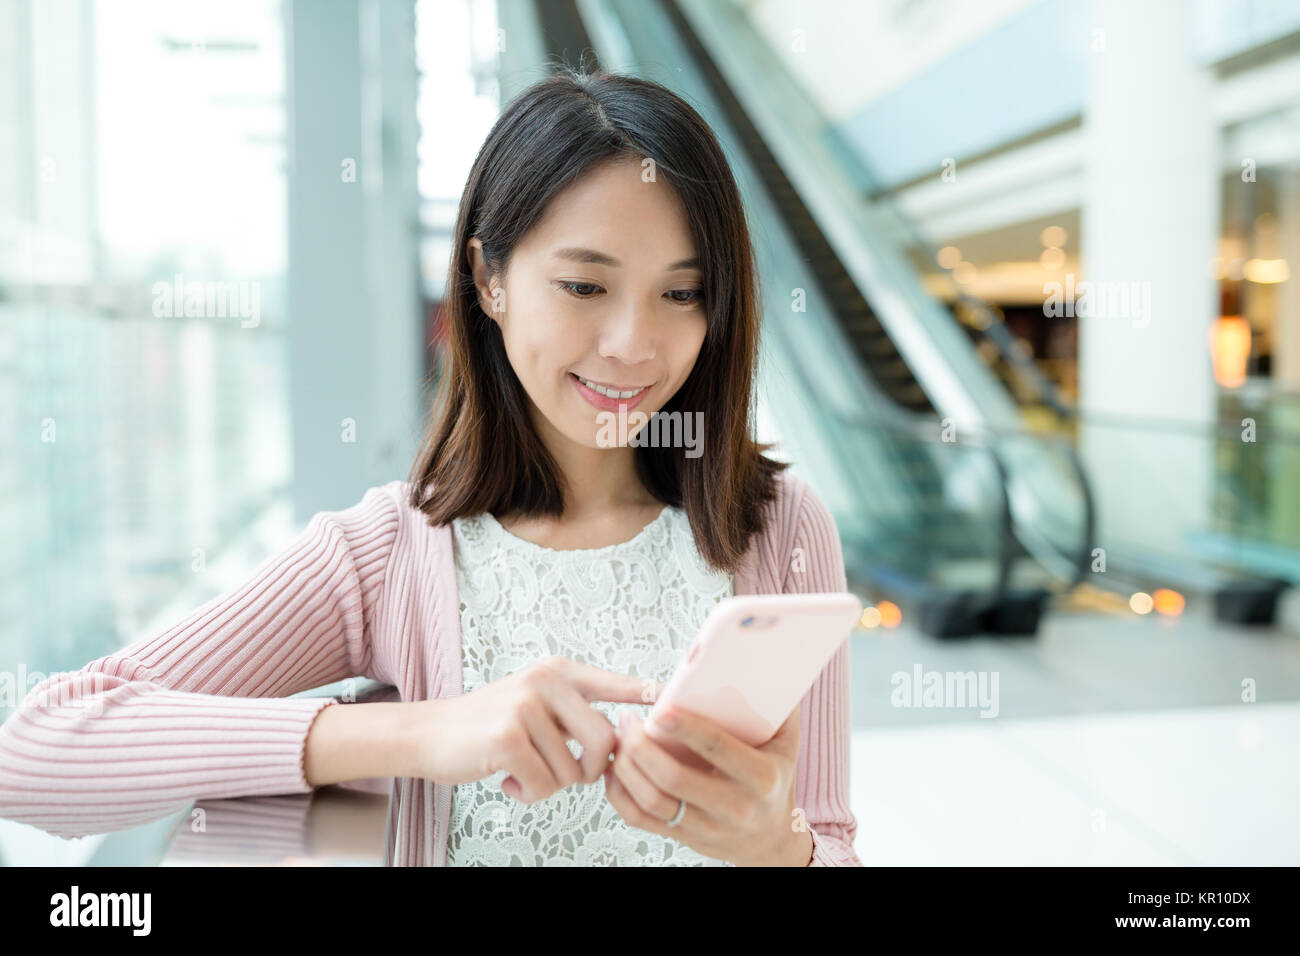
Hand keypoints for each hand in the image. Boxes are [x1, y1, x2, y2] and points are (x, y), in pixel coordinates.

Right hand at [415, 656, 647, 803]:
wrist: (429, 735)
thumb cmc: (488, 727)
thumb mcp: (533, 702)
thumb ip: (574, 713)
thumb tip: (622, 739)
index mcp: (558, 672)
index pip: (613, 683)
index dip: (643, 693)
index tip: (666, 696)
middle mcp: (546, 682)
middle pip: (605, 741)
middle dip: (591, 771)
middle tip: (563, 775)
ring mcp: (526, 707)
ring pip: (573, 771)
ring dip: (550, 785)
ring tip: (522, 771)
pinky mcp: (507, 737)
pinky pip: (544, 785)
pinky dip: (529, 794)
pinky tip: (507, 780)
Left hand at [602, 703, 809, 865]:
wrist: (771, 839)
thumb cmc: (776, 780)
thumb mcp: (786, 743)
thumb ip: (778, 705)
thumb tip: (765, 664)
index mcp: (761, 777)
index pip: (718, 749)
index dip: (686, 728)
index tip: (659, 710)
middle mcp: (735, 807)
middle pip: (674, 779)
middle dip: (641, 746)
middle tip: (626, 719)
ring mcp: (707, 827)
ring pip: (652, 801)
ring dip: (625, 768)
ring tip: (618, 739)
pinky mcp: (684, 838)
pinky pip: (641, 819)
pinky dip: (620, 794)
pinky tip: (615, 768)